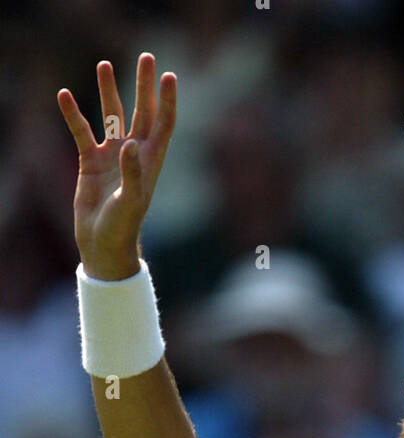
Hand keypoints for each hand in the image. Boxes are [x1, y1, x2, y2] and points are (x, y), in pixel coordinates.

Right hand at [57, 53, 175, 279]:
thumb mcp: (130, 201)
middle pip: (141, 112)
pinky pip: (82, 132)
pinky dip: (74, 115)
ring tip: (104, 64)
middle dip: (143, 86)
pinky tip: (65, 96)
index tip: (169, 76)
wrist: (102, 245)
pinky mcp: (90, 162)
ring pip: (112, 116)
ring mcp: (111, 157)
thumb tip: (128, 145)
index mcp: (150, 162)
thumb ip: (132, 173)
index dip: (167, 101)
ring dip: (109, 91)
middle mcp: (133, 154)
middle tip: (145, 57)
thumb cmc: (123, 227)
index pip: (163, 124)